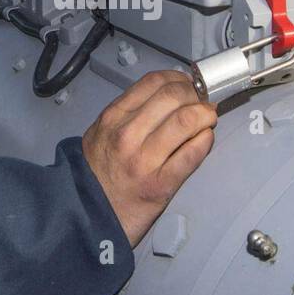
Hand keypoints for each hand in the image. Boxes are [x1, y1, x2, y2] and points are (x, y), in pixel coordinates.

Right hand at [81, 70, 216, 245]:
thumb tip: (169, 95)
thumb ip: (130, 112)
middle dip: (196, 95)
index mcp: (113, 118)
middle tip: (201, 104)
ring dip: (205, 115)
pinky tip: (204, 140)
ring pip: (187, 120)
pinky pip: (193, 153)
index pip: (155, 82)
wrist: (87, 215)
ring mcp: (145, 160)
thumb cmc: (98, 173)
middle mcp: (128, 134)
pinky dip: (205, 141)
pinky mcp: (162, 184)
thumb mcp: (102, 132)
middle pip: (175, 96)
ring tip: (206, 120)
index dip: (179, 79)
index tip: (188, 86)